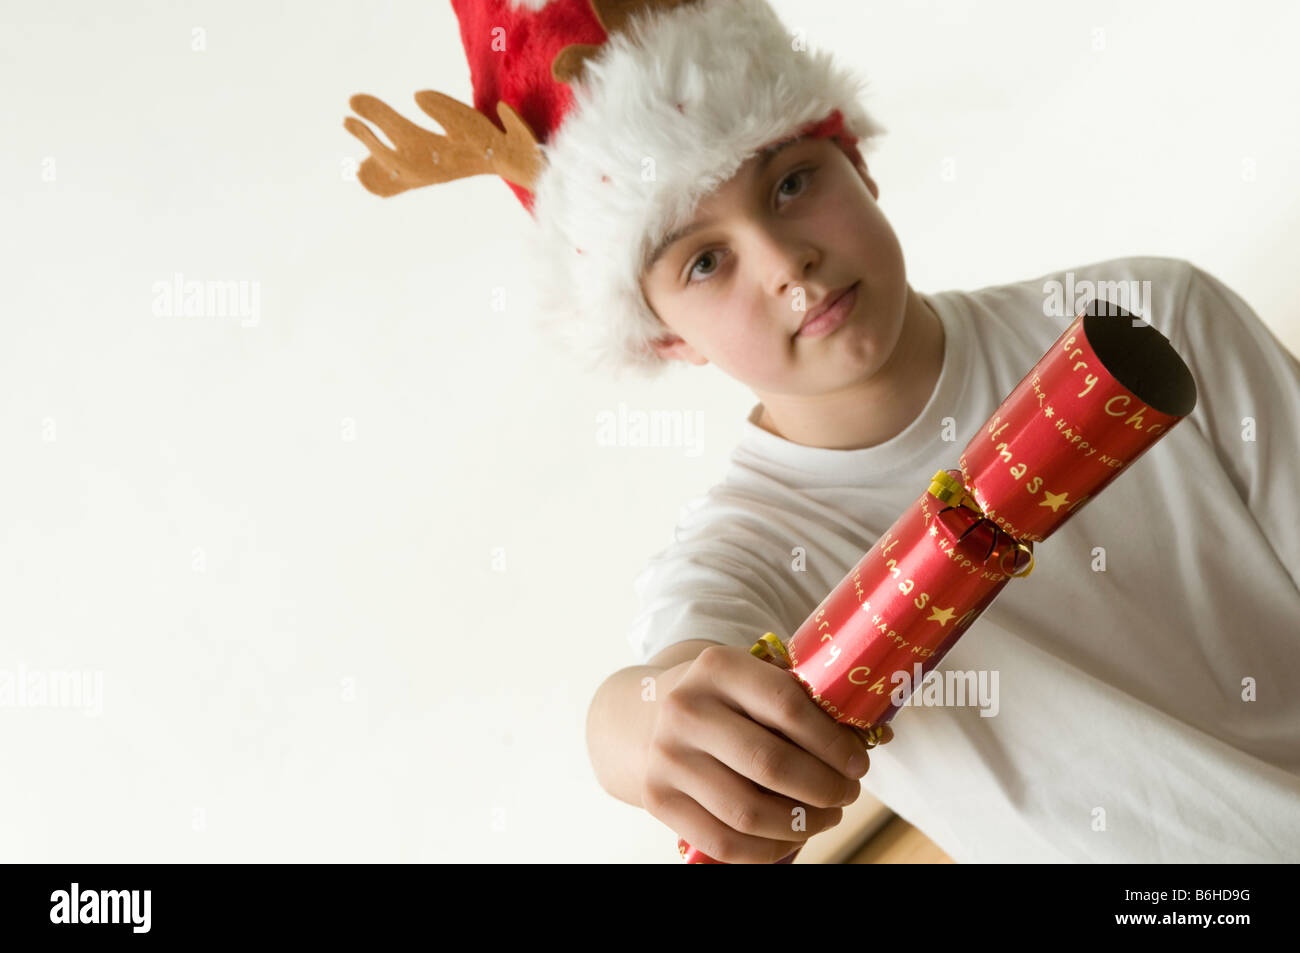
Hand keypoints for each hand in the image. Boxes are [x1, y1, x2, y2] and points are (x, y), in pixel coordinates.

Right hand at [639, 644, 885, 863]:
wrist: (647, 717)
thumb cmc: (726, 700)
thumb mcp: (757, 678)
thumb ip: (809, 700)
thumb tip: (879, 735)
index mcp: (717, 667)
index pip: (787, 705)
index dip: (832, 741)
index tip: (859, 763)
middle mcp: (685, 709)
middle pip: (771, 764)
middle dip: (824, 787)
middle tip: (848, 792)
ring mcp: (667, 757)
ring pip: (749, 811)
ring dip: (802, 824)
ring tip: (826, 816)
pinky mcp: (658, 800)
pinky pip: (723, 843)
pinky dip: (768, 850)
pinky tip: (791, 836)